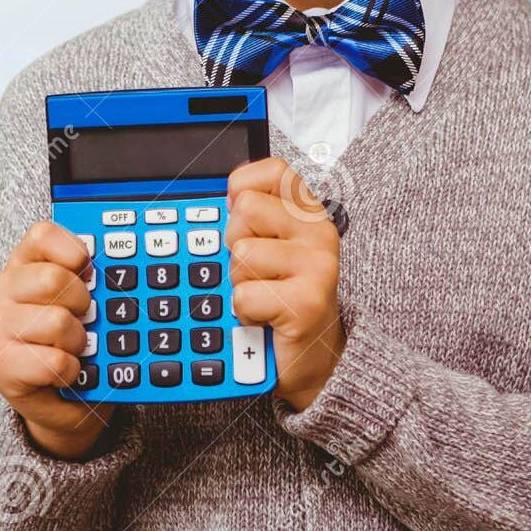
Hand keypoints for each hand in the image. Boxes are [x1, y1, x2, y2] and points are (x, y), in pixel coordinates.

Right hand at [0, 221, 111, 459]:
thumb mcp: (86, 304)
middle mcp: (4, 288)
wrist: (66, 402)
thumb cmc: (76, 344)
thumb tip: (126, 268)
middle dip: (83, 304)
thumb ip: (93, 279)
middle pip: (54, 279)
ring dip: (78, 342)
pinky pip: (54, 362)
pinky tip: (65, 373)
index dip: (75, 252)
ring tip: (75, 350)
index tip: (89, 274)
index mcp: (24, 264)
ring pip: (57, 322)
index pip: (43, 235)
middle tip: (84, 320)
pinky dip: (71, 372)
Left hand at [225, 158, 345, 410]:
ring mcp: (318, 266)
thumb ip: (248, 219)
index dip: (243, 189)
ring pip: (241, 254)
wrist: (311, 360)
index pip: (273, 171)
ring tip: (260, 296)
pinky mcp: (307, 301)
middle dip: (234, 244)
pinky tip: (263, 319)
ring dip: (238, 282)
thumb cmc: (281, 300)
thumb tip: (211, 203)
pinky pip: (243, 295)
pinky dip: (244, 312)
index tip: (241, 217)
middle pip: (246, 210)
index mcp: (308, 214)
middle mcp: (320, 233)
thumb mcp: (267, 249)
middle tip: (254, 271)